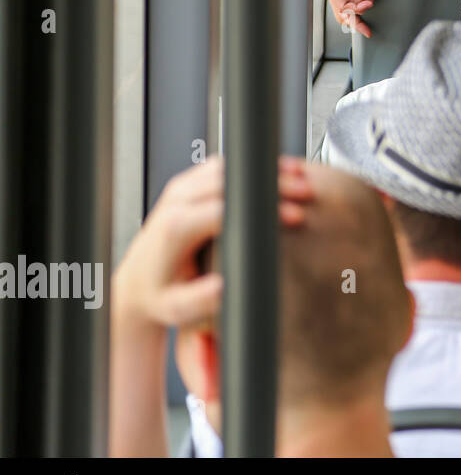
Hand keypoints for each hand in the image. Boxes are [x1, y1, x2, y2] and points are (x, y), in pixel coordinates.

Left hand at [114, 157, 315, 330]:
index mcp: (176, 227)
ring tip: (301, 181)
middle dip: (274, 184)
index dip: (263, 209)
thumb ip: (199, 299)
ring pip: (231, 167)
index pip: (226, 207)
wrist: (139, 282)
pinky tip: (281, 175)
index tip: (292, 216)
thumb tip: (223, 287)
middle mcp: (177, 201)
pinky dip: (256, 169)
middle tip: (306, 192)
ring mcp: (183, 189)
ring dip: (268, 172)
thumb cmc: (161, 294)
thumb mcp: (176, 308)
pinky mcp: (191, 183)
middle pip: (232, 179)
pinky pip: (227, 166)